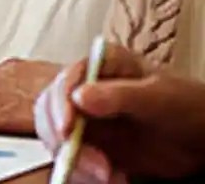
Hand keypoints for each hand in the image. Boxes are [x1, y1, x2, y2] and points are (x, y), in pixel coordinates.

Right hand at [34, 44, 204, 181]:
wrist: (203, 140)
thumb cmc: (187, 107)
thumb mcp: (159, 98)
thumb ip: (121, 95)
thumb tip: (80, 95)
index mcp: (101, 66)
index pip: (67, 80)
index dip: (61, 104)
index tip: (66, 129)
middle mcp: (86, 90)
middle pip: (50, 111)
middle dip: (65, 140)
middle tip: (94, 162)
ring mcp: (86, 119)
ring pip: (56, 138)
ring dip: (76, 161)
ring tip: (108, 175)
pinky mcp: (90, 145)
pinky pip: (72, 159)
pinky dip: (84, 173)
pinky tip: (113, 177)